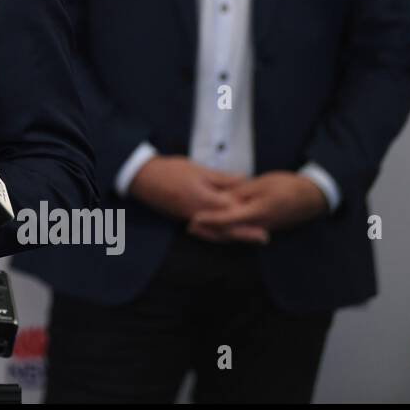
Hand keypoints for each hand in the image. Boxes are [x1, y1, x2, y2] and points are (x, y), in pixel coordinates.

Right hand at [129, 155, 268, 243]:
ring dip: (234, 236)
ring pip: (216, 232)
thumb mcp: (198, 169)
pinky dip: (217, 236)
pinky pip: (205, 232)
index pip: (232, 209)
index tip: (266, 214)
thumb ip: (222, 178)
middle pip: (227, 226)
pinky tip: (224, 236)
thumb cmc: (170, 170)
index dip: (249, 211)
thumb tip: (244, 181)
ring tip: (250, 239)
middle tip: (264, 237)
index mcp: (205, 199)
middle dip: (246, 232)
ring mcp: (190, 219)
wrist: (143, 178)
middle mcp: (199, 213)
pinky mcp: (184, 219)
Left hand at [189, 171, 327, 240]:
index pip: (227, 219)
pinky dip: (227, 231)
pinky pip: (242, 232)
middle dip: (208, 231)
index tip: (193, 219)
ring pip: (234, 234)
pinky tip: (217, 228)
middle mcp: (258, 226)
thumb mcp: (262, 184)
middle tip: (189, 228)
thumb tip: (222, 198)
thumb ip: (241, 192)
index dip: (209, 219)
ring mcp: (262, 229)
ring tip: (197, 229)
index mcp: (256, 213)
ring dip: (215, 233)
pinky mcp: (264, 227)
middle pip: (228, 232)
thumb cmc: (287, 186)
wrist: (312, 197)